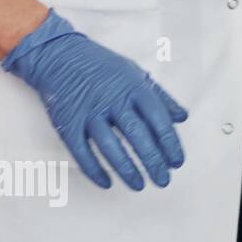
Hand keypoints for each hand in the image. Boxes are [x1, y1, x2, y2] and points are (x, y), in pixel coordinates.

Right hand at [2, 8, 187, 190]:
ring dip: (126, 169)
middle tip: (163, 180)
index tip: (177, 162)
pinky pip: (81, 151)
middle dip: (153, 161)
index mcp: (134, 88)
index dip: (170, 143)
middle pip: (137, 136)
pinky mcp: (67, 123)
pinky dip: (93, 170)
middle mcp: (113, 101)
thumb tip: (183, 117)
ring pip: (110, 146)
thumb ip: (160, 97)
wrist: (59, 55)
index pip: (158, 119)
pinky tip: (106, 183)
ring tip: (139, 185)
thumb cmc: (103, 66)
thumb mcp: (136, 74)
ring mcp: (88, 113)